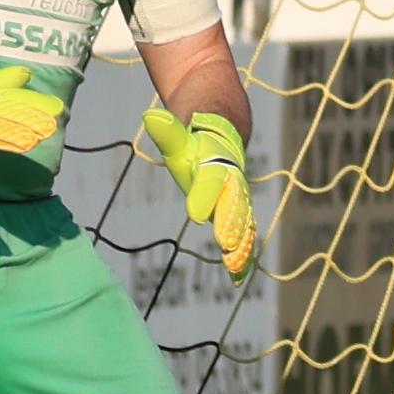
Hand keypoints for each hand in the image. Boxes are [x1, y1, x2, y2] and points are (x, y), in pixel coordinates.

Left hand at [139, 104, 256, 277]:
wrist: (224, 136)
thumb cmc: (195, 141)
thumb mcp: (178, 136)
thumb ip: (167, 131)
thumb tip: (150, 117)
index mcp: (215, 163)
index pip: (211, 180)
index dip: (204, 197)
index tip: (196, 215)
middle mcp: (231, 183)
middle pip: (234, 204)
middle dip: (231, 223)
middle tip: (226, 243)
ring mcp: (239, 200)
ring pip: (243, 222)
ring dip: (241, 245)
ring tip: (236, 267)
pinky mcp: (239, 215)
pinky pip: (243, 235)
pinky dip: (242, 255)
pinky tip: (237, 277)